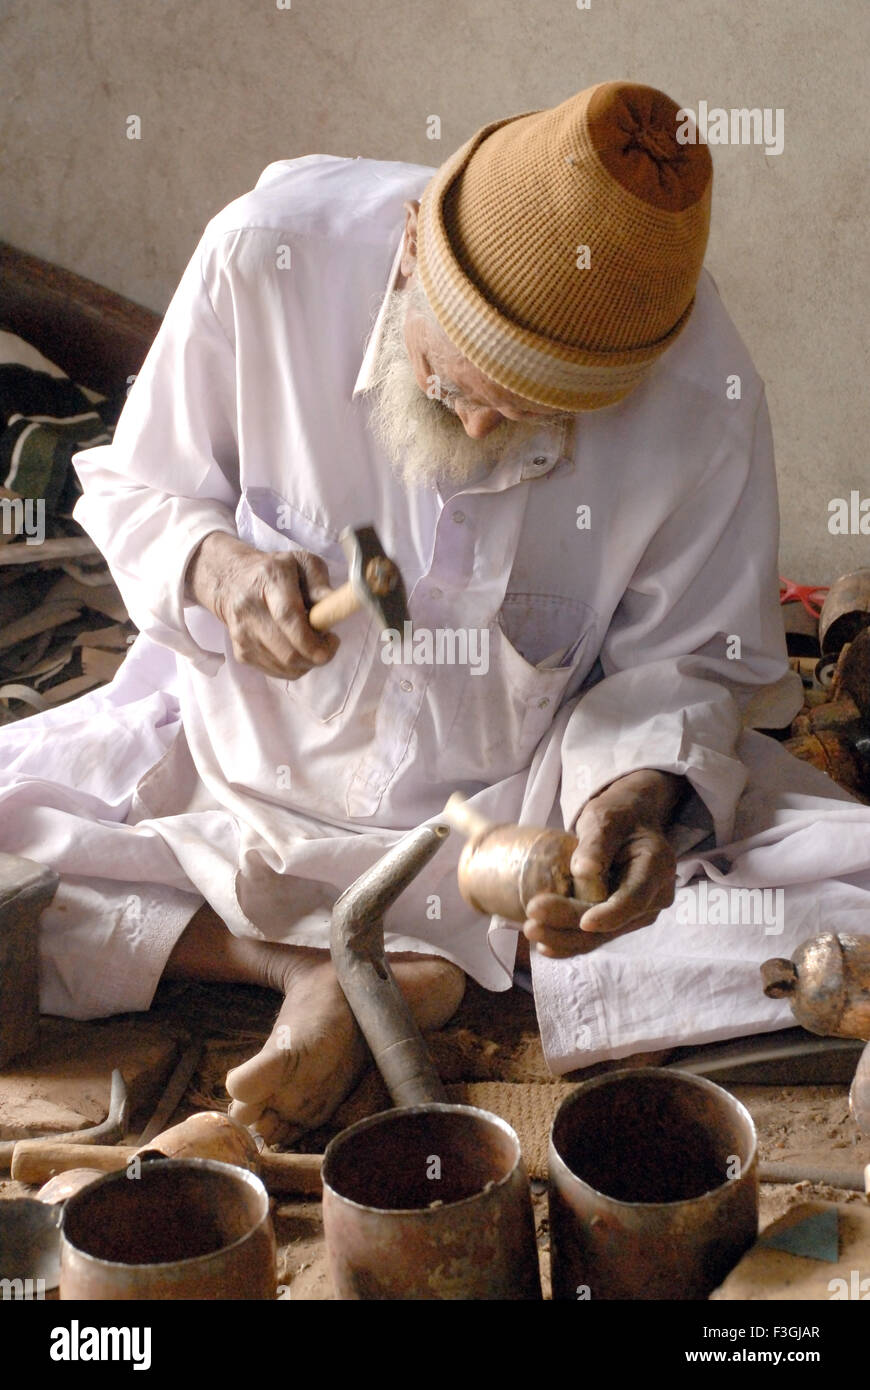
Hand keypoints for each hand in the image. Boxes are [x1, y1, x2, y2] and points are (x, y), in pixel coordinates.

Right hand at [186, 531, 338, 678]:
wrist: (232, 582)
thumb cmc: (276, 572)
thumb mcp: (303, 564)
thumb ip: (320, 584)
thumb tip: (332, 609)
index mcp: (269, 579)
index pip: (288, 617)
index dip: (311, 639)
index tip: (332, 643)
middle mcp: (250, 607)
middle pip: (287, 650)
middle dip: (315, 656)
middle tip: (328, 644)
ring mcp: (242, 633)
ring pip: (283, 666)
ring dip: (306, 662)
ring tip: (312, 644)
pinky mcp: (241, 652)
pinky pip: (275, 672)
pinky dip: (293, 667)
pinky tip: (296, 648)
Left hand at [522, 769, 683, 958]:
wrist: (628, 824)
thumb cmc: (617, 817)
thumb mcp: (606, 819)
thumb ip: (597, 842)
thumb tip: (583, 870)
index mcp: (657, 866)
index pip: (635, 898)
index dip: (611, 914)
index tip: (585, 922)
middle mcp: (654, 897)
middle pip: (613, 923)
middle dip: (571, 925)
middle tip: (532, 922)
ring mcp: (638, 913)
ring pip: (602, 935)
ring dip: (565, 938)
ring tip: (530, 931)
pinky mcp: (621, 920)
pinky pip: (597, 936)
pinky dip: (570, 942)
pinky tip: (545, 947)